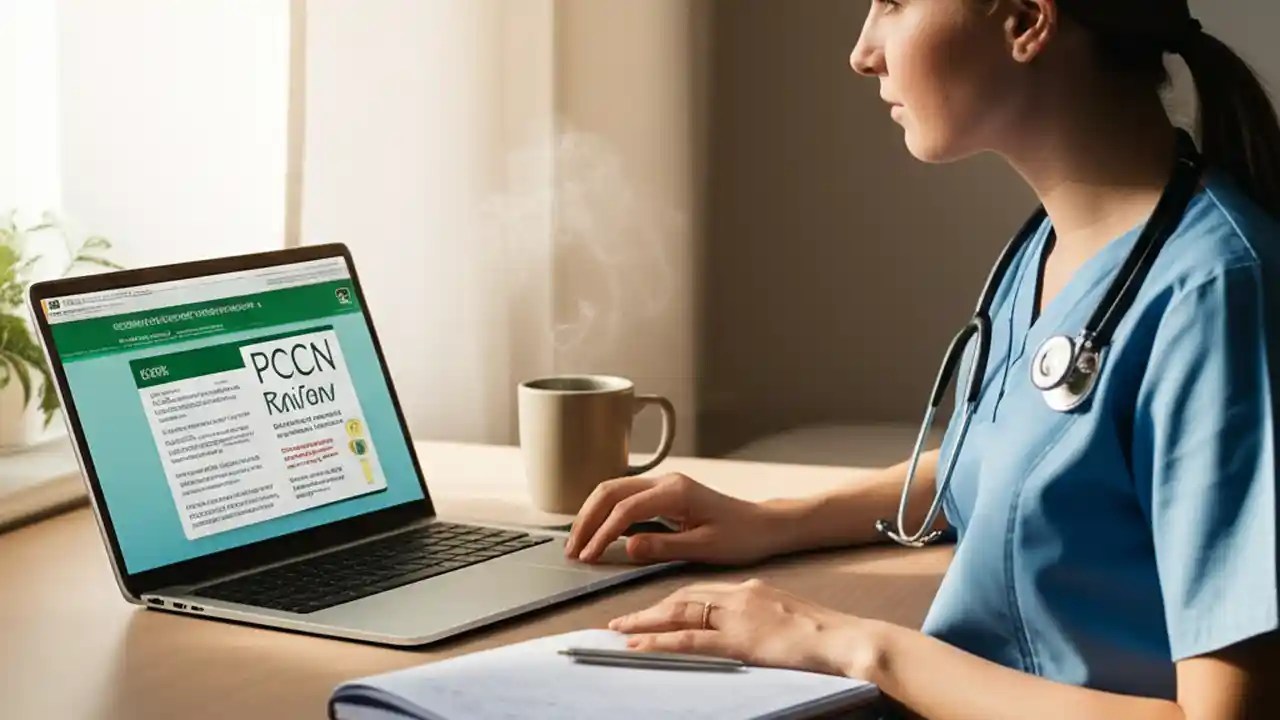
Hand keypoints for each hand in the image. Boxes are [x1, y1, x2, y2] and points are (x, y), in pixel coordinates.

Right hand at [564, 473, 786, 564]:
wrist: (762, 525)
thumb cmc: (741, 537)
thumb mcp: (705, 548)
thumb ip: (665, 547)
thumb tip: (628, 547)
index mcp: (675, 492)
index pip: (626, 509)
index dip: (603, 533)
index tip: (589, 556)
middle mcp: (665, 482)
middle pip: (610, 491)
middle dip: (586, 519)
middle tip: (573, 550)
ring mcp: (663, 485)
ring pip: (613, 492)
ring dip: (592, 515)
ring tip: (579, 544)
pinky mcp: (662, 495)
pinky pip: (624, 499)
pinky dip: (605, 514)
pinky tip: (597, 534)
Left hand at [608, 579, 871, 677]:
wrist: (844, 639)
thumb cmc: (826, 635)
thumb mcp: (789, 616)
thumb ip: (764, 618)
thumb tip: (752, 631)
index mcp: (751, 588)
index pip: (701, 592)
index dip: (672, 601)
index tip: (652, 610)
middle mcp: (739, 595)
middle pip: (684, 597)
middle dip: (651, 609)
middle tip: (622, 621)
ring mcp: (737, 616)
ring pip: (679, 614)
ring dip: (645, 623)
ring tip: (619, 632)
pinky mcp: (738, 640)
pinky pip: (689, 640)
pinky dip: (660, 642)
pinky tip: (639, 646)